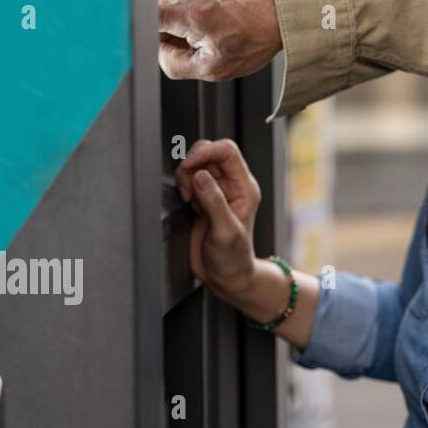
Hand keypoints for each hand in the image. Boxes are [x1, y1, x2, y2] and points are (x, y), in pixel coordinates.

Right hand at [158, 0, 282, 80]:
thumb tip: (156, 50)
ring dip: (188, 10)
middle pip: (162, 10)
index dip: (157, 37)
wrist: (282, 12)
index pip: (147, 21)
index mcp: (192, 14)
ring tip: (218, 19)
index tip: (174, 42)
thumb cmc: (254, 40)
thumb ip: (174, 64)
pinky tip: (221, 5)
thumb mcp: (213, 67)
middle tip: (204, 35)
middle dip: (175, 27)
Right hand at [176, 139, 261, 297]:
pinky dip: (183, 185)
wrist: (226, 275)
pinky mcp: (203, 198)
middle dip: (192, 164)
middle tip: (188, 188)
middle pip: (210, 152)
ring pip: (197, 164)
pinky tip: (189, 203)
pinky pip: (190, 178)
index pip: (227, 151)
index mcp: (244, 187)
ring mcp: (217, 191)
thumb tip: (201, 175)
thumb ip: (214, 201)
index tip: (190, 165)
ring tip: (190, 199)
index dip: (206, 152)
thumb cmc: (233, 258)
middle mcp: (232, 185)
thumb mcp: (225, 231)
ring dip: (186, 176)